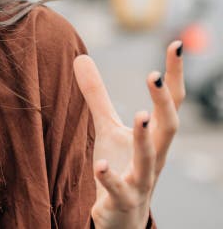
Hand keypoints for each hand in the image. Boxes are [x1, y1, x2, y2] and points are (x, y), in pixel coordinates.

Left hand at [73, 40, 183, 228]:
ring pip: (149, 159)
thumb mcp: (107, 128)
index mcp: (155, 136)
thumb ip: (96, 95)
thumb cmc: (120, 167)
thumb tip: (80, 56)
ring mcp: (141, 180)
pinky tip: (100, 165)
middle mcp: (154, 157)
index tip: (175, 45)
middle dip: (163, 103)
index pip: (171, 102)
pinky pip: (119, 190)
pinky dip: (110, 178)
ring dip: (145, 138)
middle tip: (153, 75)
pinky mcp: (122, 200)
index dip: (174, 75)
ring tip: (140, 115)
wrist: (121, 217)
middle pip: (169, 128)